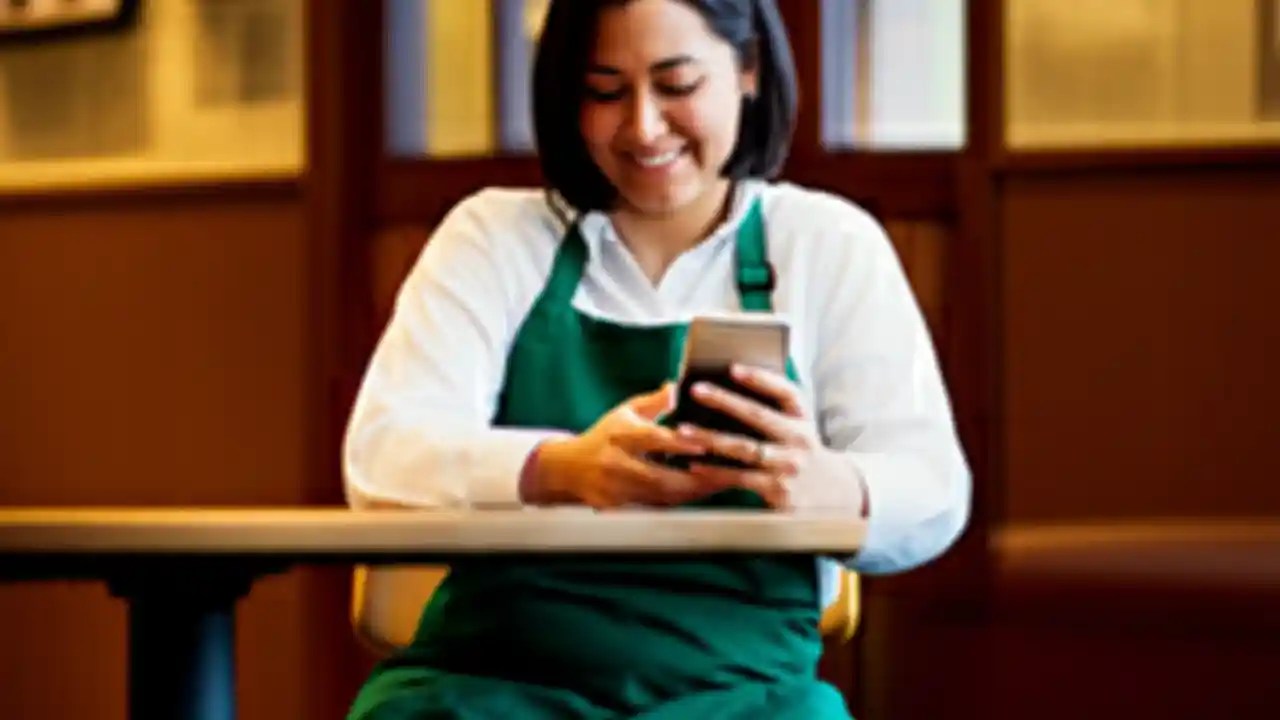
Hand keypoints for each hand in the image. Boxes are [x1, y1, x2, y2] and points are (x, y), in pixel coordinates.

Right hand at [524, 384, 736, 509]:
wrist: (568, 468)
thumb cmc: (606, 434)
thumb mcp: (626, 411)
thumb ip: (654, 402)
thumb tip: (676, 387)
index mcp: (619, 433)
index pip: (653, 439)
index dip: (680, 443)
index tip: (705, 445)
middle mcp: (615, 462)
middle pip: (660, 476)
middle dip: (694, 479)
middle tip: (725, 475)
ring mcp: (614, 488)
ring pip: (660, 496)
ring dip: (691, 493)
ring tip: (719, 486)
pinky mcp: (616, 506)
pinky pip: (654, 506)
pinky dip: (678, 501)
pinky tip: (698, 494)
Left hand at [677, 364, 864, 512]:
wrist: (834, 496)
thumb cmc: (802, 454)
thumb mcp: (800, 428)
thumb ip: (775, 410)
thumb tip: (731, 385)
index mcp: (803, 419)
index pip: (785, 392)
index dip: (760, 379)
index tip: (733, 368)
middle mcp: (798, 439)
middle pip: (758, 416)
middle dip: (725, 401)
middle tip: (696, 389)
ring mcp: (788, 466)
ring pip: (744, 449)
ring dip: (710, 438)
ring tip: (683, 430)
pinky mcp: (779, 491)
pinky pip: (740, 477)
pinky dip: (715, 471)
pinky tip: (694, 464)